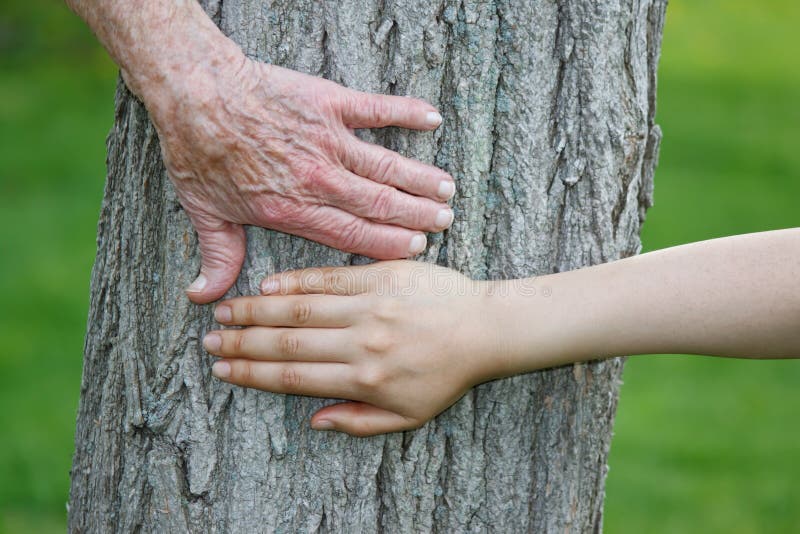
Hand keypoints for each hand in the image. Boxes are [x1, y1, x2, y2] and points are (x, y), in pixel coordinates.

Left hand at [145, 53, 454, 303]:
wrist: (194, 92)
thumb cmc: (198, 151)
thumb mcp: (204, 211)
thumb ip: (218, 255)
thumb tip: (204, 296)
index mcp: (293, 209)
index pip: (352, 235)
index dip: (387, 244)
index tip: (415, 250)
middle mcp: (318, 179)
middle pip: (378, 204)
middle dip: (415, 216)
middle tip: (444, 222)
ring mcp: (326, 140)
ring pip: (385, 165)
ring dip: (419, 178)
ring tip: (446, 189)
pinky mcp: (328, 103)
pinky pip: (376, 109)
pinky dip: (406, 112)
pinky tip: (432, 118)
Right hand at [202, 261, 503, 435]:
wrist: (483, 329)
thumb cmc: (446, 376)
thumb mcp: (408, 416)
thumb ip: (358, 422)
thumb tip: (314, 422)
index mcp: (363, 381)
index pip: (292, 377)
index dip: (252, 374)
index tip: (224, 370)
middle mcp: (359, 343)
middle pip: (286, 343)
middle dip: (242, 343)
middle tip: (210, 340)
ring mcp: (368, 307)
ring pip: (300, 309)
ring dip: (257, 311)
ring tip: (225, 311)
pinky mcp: (380, 277)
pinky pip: (329, 279)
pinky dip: (295, 282)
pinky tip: (267, 285)